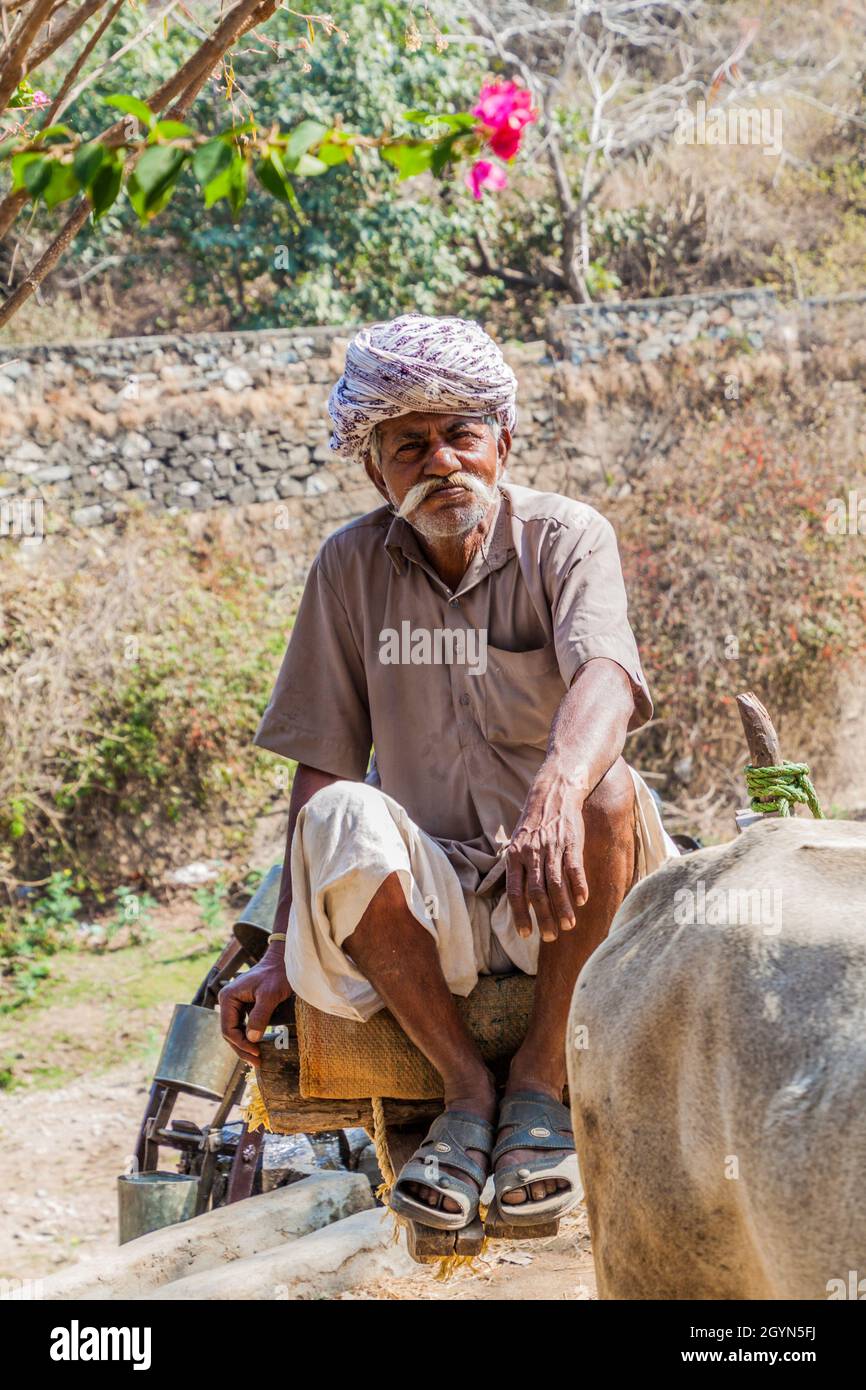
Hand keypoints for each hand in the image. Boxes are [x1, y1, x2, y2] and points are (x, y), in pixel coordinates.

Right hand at [219, 943, 291, 1062]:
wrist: (283, 962)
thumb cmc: (277, 975)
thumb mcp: (269, 995)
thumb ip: (259, 1016)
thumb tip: (251, 1039)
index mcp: (228, 998)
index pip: (228, 1029)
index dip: (241, 1044)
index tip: (256, 1053)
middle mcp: (228, 1001)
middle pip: (230, 1033)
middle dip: (242, 1048)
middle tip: (257, 1062)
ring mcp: (235, 1004)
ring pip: (235, 1031)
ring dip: (245, 1046)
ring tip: (257, 1059)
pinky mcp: (244, 1006)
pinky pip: (242, 1026)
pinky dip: (249, 1038)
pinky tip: (257, 1046)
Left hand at [506, 769, 588, 941]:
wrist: (553, 793)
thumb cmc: (534, 824)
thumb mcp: (518, 844)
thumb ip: (518, 870)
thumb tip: (521, 901)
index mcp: (515, 856)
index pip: (515, 892)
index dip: (520, 914)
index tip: (526, 934)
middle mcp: (531, 854)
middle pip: (536, 893)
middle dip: (544, 918)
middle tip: (551, 937)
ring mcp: (551, 848)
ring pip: (556, 885)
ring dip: (563, 908)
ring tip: (568, 926)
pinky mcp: (571, 842)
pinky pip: (574, 868)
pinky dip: (579, 886)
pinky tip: (582, 901)